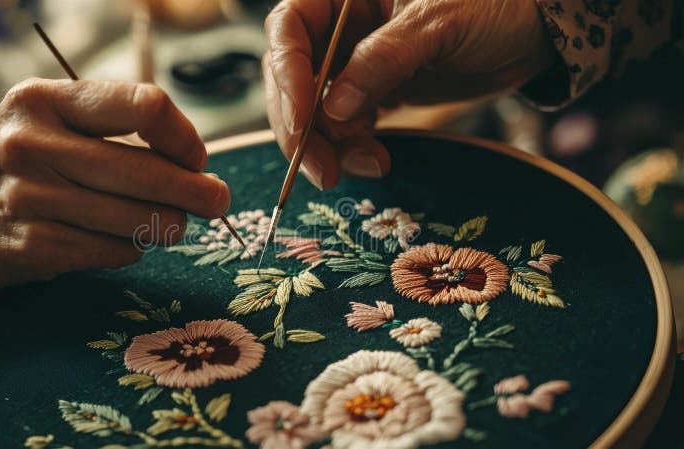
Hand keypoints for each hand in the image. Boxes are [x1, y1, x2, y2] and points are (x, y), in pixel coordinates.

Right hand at [0, 78, 229, 289]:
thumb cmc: (12, 162)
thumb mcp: (46, 119)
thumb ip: (110, 127)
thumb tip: (193, 161)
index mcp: (47, 99)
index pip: (146, 106)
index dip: (185, 136)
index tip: (196, 157)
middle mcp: (35, 143)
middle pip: (152, 171)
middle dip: (200, 192)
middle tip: (216, 200)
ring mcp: (32, 198)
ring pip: (142, 219)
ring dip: (170, 225)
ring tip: (169, 223)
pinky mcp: (35, 246)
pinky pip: (117, 251)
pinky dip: (133, 249)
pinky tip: (124, 240)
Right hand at [264, 0, 557, 188]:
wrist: (539, 31)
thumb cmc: (496, 2)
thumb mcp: (439, 21)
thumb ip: (384, 59)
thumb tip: (336, 108)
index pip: (290, 28)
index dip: (287, 75)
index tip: (303, 120)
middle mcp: (343, 27)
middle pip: (294, 77)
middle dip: (303, 126)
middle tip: (321, 169)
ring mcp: (358, 62)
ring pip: (317, 109)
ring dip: (332, 146)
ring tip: (370, 164)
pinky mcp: (377, 92)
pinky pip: (347, 125)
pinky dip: (354, 148)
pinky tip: (376, 159)